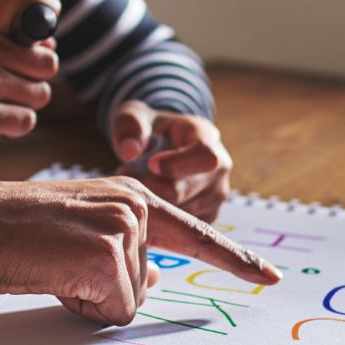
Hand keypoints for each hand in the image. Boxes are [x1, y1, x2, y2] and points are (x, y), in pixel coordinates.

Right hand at [0, 0, 61, 171]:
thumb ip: (5, 41)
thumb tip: (51, 44)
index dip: (47, 6)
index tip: (49, 20)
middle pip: (48, 61)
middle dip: (36, 79)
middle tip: (7, 86)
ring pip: (42, 94)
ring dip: (24, 105)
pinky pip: (28, 120)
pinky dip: (15, 128)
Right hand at [0, 177, 279, 324]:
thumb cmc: (8, 230)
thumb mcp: (76, 229)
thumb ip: (120, 247)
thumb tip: (150, 278)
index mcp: (130, 193)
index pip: (194, 232)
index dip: (235, 260)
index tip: (270, 277)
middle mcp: (136, 206)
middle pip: (144, 283)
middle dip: (101, 291)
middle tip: (55, 263)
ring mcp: (126, 230)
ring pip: (127, 301)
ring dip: (86, 298)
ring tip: (48, 265)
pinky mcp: (109, 258)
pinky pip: (113, 312)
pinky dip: (79, 306)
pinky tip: (52, 275)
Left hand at [111, 102, 231, 221]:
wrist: (159, 146)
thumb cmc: (148, 129)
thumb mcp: (134, 116)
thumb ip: (129, 126)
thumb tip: (129, 150)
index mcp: (208, 137)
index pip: (204, 156)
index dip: (177, 164)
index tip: (149, 165)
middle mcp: (220, 169)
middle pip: (191, 190)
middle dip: (153, 188)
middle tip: (125, 177)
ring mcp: (215, 196)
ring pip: (184, 212)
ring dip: (153, 204)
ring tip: (132, 187)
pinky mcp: (205, 217)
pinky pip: (182, 228)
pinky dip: (159, 220)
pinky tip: (143, 203)